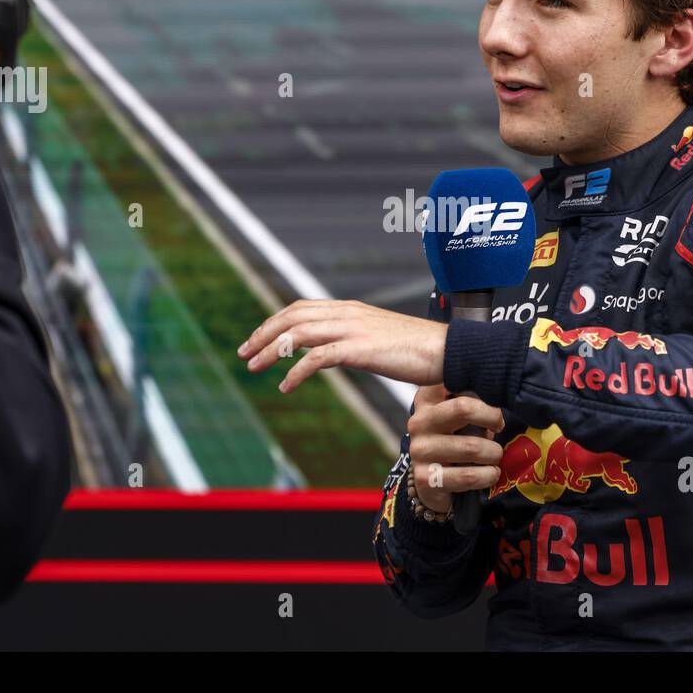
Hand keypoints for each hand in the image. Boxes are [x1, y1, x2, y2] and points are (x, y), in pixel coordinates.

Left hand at [238, 299, 447, 393]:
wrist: (448, 350)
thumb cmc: (419, 349)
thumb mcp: (379, 339)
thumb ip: (354, 341)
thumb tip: (335, 354)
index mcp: (351, 309)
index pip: (302, 307)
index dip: (275, 321)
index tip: (257, 338)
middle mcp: (348, 313)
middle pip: (292, 317)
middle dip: (263, 333)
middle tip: (244, 353)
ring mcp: (353, 329)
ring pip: (298, 334)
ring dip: (270, 350)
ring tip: (253, 367)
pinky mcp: (359, 349)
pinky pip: (317, 358)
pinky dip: (295, 371)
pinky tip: (285, 385)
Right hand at [406, 384, 503, 515]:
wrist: (433, 480)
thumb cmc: (456, 437)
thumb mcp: (459, 411)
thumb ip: (473, 395)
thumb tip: (503, 388)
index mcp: (427, 398)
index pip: (455, 379)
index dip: (480, 388)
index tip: (491, 402)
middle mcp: (419, 421)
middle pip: (463, 408)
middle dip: (492, 418)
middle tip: (499, 427)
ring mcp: (420, 450)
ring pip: (472, 447)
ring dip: (493, 453)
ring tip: (494, 456)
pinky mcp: (425, 478)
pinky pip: (469, 475)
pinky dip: (488, 475)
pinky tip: (491, 473)